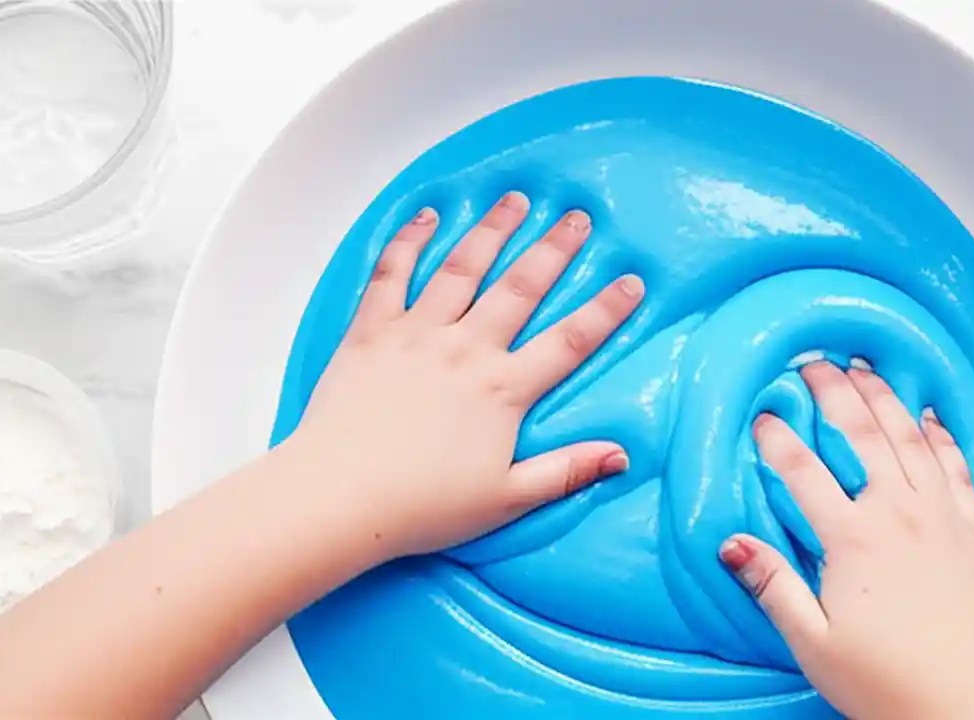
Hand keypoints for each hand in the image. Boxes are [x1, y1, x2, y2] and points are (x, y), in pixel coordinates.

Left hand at [285, 193, 642, 559]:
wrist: (341, 496)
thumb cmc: (423, 505)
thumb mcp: (506, 499)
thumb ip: (565, 471)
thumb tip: (622, 455)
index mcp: (504, 389)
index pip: (569, 342)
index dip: (606, 311)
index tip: (633, 281)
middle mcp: (466, 349)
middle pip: (520, 288)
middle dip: (554, 249)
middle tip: (578, 217)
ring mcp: (417, 333)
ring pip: (463, 268)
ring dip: (492, 230)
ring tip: (515, 200)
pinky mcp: (372, 331)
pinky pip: (392, 274)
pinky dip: (409, 241)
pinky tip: (427, 216)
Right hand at [719, 362, 973, 719]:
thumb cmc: (891, 683)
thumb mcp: (814, 643)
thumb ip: (772, 586)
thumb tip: (731, 543)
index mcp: (854, 538)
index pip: (803, 470)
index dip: (777, 437)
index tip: (761, 415)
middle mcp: (900, 514)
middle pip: (861, 434)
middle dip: (834, 392)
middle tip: (814, 363)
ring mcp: (943, 517)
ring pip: (910, 438)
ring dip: (885, 397)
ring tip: (865, 367)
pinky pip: (957, 466)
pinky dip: (941, 435)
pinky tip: (930, 417)